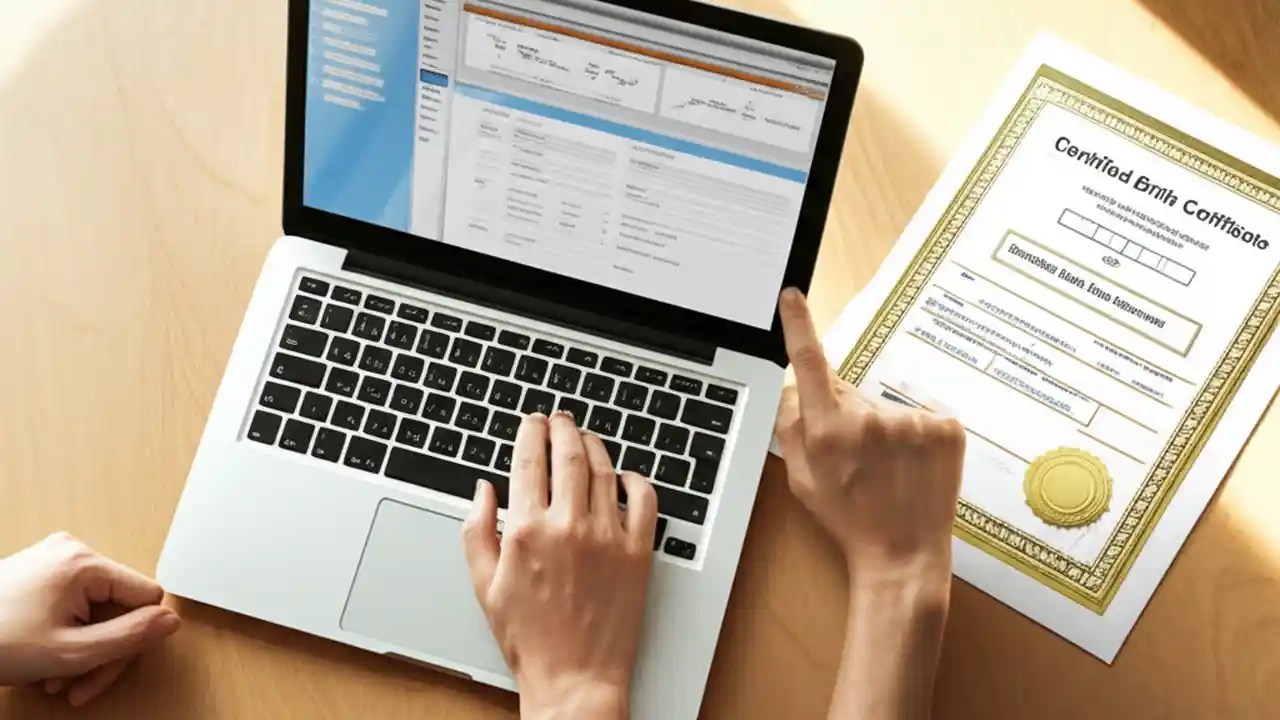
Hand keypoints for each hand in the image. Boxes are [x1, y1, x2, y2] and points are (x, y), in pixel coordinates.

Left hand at [0, 532, 180, 705]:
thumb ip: (129, 637)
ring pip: (97, 610)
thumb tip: (171, 621)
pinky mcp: (41, 570)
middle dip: (102, 652)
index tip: (104, 668)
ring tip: (55, 677)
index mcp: (84, 563)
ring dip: (83, 649)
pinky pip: (75, 603)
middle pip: (120, 607)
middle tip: (77, 685)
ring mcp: (55, 558)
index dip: (134, 638)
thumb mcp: (70, 652)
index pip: (147, 597)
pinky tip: (47, 657)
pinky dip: (67, 634)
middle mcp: (72, 551)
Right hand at [463, 412, 657, 719]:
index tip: (532, 422)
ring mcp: (608, 537)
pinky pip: (645, 501)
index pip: (530, 460)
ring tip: (586, 438)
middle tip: (560, 418)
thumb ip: (476, 530)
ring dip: (594, 445)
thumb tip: (482, 489)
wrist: (575, 678)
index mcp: (527, 531)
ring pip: (605, 470)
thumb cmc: (529, 639)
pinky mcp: (638, 552)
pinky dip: (636, 480)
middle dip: (563, 428)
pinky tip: (626, 477)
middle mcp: (569, 526)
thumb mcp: (484, 585)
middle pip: (569, 454)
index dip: (531, 432)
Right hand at [773, 288, 965, 585]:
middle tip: (855, 458)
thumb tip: (792, 386)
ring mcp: (912, 423)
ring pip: (885, 408)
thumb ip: (790, 427)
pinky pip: (920, 417)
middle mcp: (869, 420)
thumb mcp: (801, 479)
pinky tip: (912, 468)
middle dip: (845, 413)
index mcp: (827, 431)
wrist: (903, 554)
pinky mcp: (946, 428)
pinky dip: (915, 437)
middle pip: (847, 392)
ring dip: (883, 430)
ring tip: (887, 470)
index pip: (808, 364)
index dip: (798, 325)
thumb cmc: (848, 520)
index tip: (793, 295)